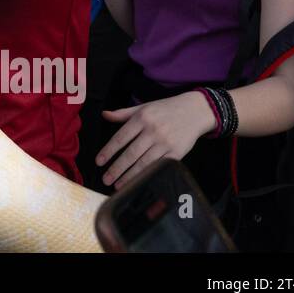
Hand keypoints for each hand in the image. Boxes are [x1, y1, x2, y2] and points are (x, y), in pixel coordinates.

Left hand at [96, 92, 216, 188]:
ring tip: (118, 185)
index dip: (108, 151)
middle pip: (131, 153)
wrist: (194, 111)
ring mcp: (166, 143)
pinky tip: (140, 182)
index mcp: (142, 118)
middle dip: (117, 168)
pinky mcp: (177, 153)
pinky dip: (149, 175)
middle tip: (105, 179)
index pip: (121, 137)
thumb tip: (104, 115)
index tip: (99, 161)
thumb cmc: (165, 109)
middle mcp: (153, 131)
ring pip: (144, 163)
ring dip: (130, 176)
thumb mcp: (143, 107)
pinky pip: (160, 166)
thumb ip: (123, 113)